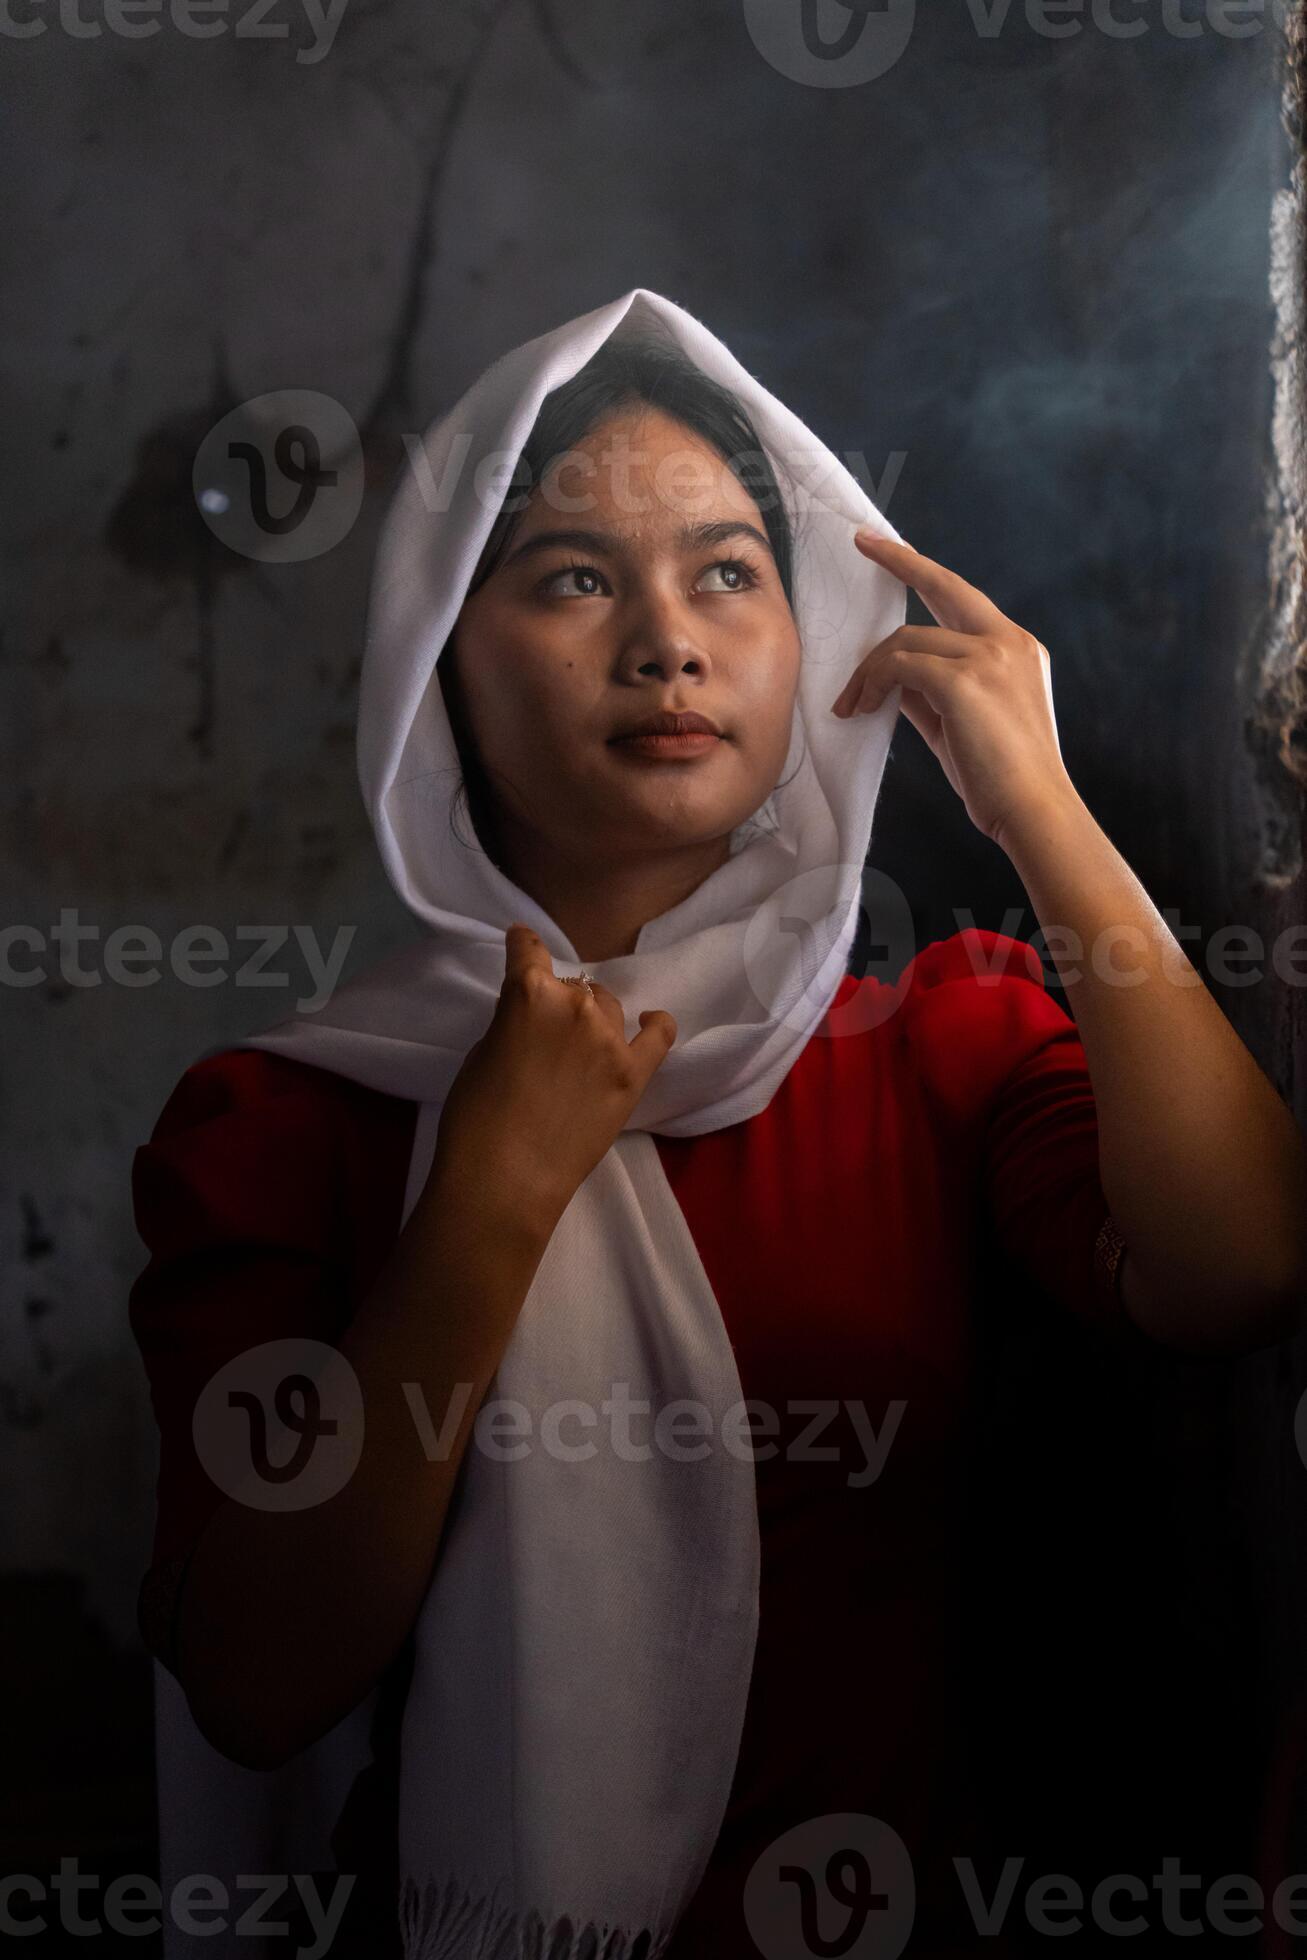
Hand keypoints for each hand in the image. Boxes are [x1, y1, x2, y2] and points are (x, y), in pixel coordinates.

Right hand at [431, 924, 677, 1226]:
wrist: (505, 1180)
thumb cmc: (475, 1120)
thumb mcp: (481, 1053)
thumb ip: (511, 1023)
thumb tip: (531, 1019)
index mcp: (528, 994)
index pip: (528, 950)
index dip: (522, 945)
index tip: (521, 942)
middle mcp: (575, 1006)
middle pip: (573, 986)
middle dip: (558, 1000)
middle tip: (545, 1032)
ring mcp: (610, 1040)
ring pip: (607, 1006)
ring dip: (593, 1017)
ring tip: (581, 1045)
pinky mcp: (633, 1075)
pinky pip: (658, 1036)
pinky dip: (655, 1025)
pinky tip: (650, 1022)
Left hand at [833, 531, 1077, 851]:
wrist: (1034, 810)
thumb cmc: (1001, 779)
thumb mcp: (963, 725)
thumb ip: (931, 692)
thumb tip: (891, 679)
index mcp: (1018, 649)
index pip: (962, 598)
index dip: (923, 571)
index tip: (890, 548)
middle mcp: (1009, 642)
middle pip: (942, 586)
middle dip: (900, 559)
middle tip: (861, 543)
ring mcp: (990, 657)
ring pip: (907, 641)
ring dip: (869, 672)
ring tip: (850, 705)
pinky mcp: (966, 680)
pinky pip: (900, 666)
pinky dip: (873, 684)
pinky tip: (860, 708)